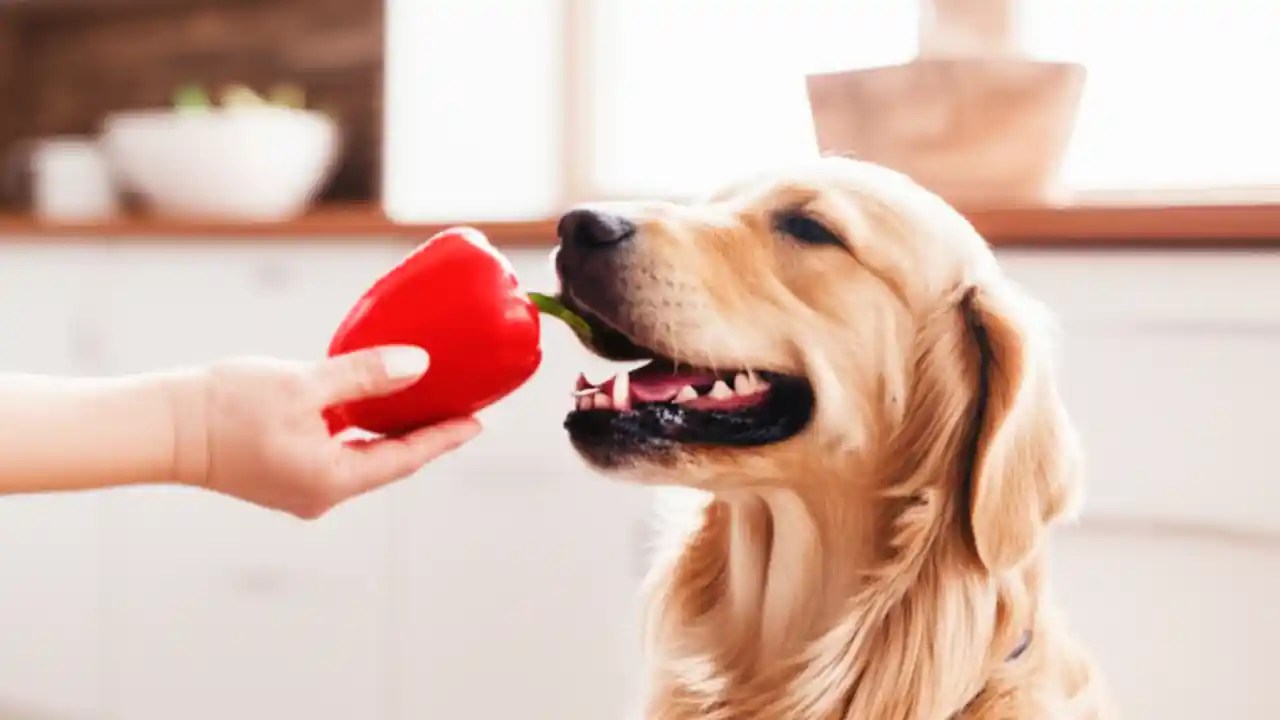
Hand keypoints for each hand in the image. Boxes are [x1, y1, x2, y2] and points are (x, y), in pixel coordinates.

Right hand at [170, 346, 480, 518]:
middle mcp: (322, 493)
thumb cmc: (228, 407)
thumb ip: (364, 375)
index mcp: (332, 480)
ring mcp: (301, 488)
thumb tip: (419, 365)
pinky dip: (360, 432)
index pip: (407, 458)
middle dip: (425, 435)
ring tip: (423, 403)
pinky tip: (369, 407)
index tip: (479, 420)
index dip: (445, 437)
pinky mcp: (283, 474)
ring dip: (392, 432)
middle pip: (389, 462)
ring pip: (363, 458)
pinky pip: (337, 453)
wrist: (161, 427)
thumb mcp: (304, 385)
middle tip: (459, 408)